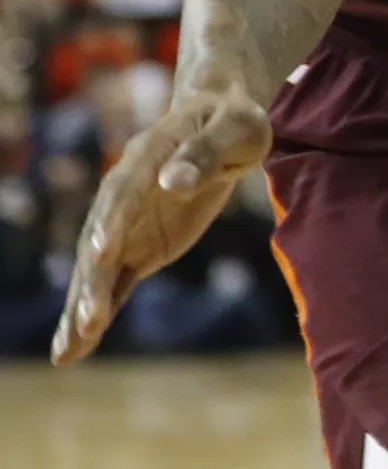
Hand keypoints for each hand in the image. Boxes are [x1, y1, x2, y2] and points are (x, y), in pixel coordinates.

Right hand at [51, 83, 270, 363]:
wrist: (221, 121)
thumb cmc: (233, 121)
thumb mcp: (236, 128)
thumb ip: (206, 152)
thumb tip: (174, 180)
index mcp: (148, 157)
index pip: (123, 192)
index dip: (111, 220)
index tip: (100, 251)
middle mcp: (125, 195)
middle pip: (100, 238)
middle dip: (92, 280)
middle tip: (86, 320)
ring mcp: (126, 224)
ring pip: (97, 269)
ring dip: (81, 307)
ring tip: (65, 351)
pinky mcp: (136, 247)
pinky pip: (112, 283)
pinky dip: (95, 313)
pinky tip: (75, 348)